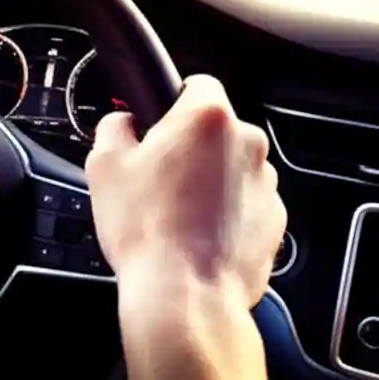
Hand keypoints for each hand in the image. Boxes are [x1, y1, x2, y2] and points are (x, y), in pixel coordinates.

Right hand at [86, 74, 284, 308]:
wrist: (185, 296)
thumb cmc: (148, 232)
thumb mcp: (104, 166)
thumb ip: (114, 127)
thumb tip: (123, 123)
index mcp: (208, 117)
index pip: (196, 83)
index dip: (172, 101)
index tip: (158, 123)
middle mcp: (247, 143)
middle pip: (215, 130)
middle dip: (189, 147)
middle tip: (157, 177)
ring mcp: (266, 183)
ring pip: (231, 168)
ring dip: (209, 182)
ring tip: (175, 213)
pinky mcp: (274, 220)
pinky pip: (245, 204)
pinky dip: (225, 213)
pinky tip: (195, 235)